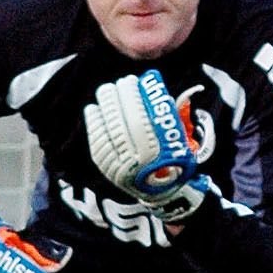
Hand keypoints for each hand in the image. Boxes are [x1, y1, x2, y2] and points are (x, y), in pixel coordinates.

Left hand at [84, 70, 208, 222]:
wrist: (162, 192)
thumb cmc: (174, 159)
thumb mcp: (181, 137)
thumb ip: (175, 114)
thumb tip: (170, 91)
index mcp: (156, 148)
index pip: (137, 113)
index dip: (130, 94)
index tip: (130, 81)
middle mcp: (136, 157)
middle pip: (118, 119)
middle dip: (114, 98)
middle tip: (115, 85)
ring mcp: (120, 164)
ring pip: (105, 129)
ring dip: (102, 108)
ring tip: (104, 94)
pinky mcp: (108, 168)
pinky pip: (96, 142)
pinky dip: (93, 124)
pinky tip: (92, 110)